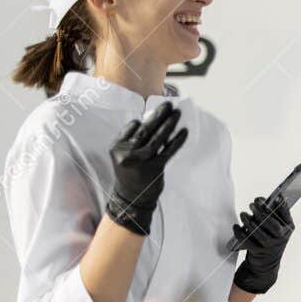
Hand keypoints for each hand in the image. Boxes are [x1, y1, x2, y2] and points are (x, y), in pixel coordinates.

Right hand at [106, 100, 187, 234]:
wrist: (131, 197)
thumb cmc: (130, 172)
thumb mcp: (123, 154)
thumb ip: (132, 139)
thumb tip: (149, 119)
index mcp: (116, 148)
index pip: (132, 128)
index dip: (145, 119)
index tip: (156, 110)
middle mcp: (127, 154)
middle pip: (145, 130)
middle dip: (158, 115)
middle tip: (168, 103)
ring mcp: (141, 161)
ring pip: (157, 138)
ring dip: (169, 124)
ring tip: (177, 113)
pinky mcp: (155, 168)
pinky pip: (168, 151)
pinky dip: (177, 141)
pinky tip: (184, 131)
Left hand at [231, 195, 295, 294]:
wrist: (266, 263)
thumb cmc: (270, 239)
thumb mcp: (276, 228)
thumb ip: (272, 215)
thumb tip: (261, 201)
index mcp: (288, 228)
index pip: (285, 215)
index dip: (281, 206)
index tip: (276, 197)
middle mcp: (282, 238)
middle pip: (272, 224)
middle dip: (261, 212)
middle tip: (252, 204)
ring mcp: (271, 246)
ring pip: (259, 233)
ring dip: (249, 222)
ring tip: (243, 214)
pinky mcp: (259, 252)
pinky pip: (248, 241)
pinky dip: (240, 233)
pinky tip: (236, 226)